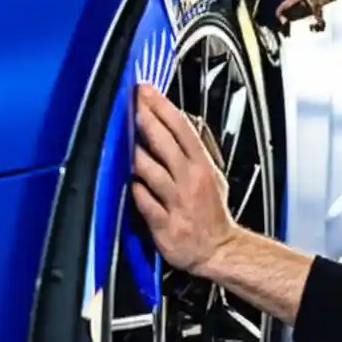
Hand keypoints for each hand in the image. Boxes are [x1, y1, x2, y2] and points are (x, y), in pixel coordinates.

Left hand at [130, 83, 238, 276]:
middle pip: (165, 143)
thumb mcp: (212, 175)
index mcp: (202, 165)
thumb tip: (175, 123)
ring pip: (152, 170)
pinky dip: (136, 190)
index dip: (163, 107)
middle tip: (132, 103)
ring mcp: (177, 202)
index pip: (182, 128)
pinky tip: (129, 182)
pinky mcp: (165, 224)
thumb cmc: (211, 212)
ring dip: (136, 154)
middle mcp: (190, 180)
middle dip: (147, 120)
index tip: (146, 91)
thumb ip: (193, 152)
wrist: (219, 250)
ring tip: (122, 139)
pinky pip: (145, 202)